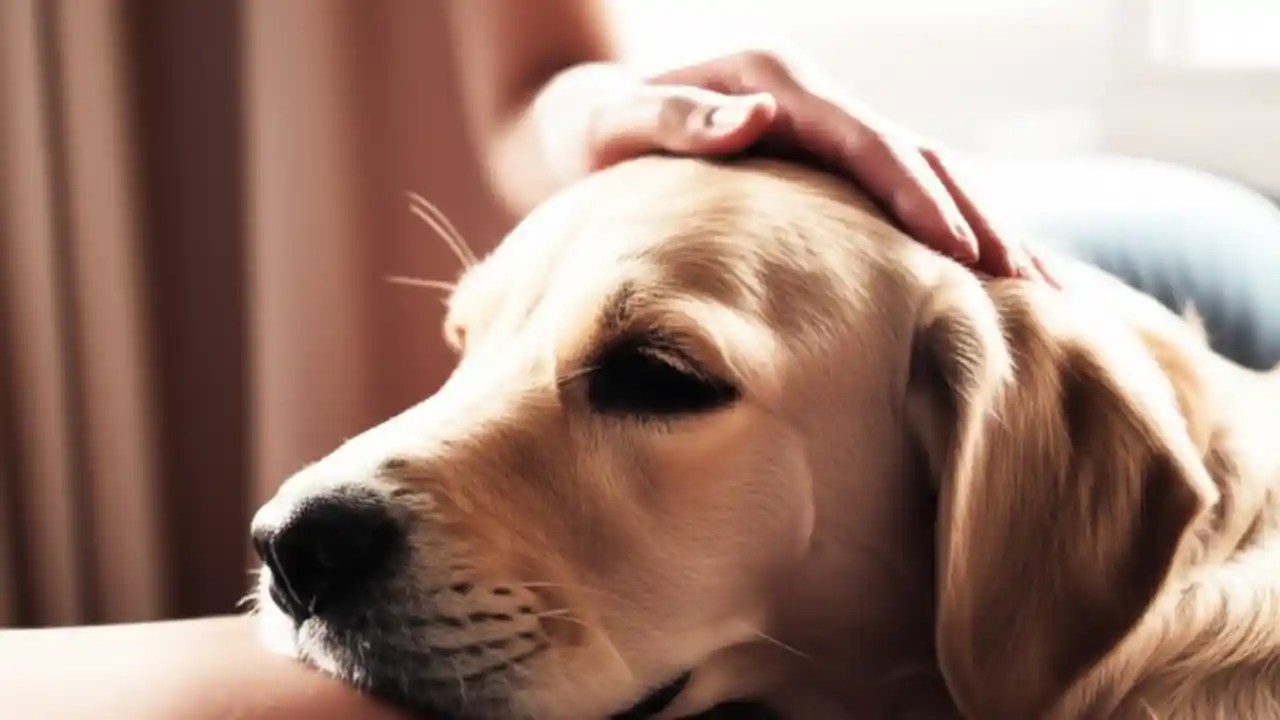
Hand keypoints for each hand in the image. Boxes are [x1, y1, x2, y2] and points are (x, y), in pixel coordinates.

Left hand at [529, 52, 1050, 282]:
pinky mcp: (823, 169)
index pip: (861, 140)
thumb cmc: (589, 133)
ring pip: (923, 177)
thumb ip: (672, 119)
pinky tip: (989, 278)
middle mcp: (810, 101)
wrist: (582, 123)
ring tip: (1042, 289)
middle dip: (975, 217)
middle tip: (1032, 284)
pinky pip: (899, 198)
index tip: (960, 250)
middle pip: (914, 156)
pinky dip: (948, 231)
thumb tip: (754, 121)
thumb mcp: (612, 123)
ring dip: (982, 227)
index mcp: (770, 83)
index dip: (914, 194)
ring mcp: (823, 132)